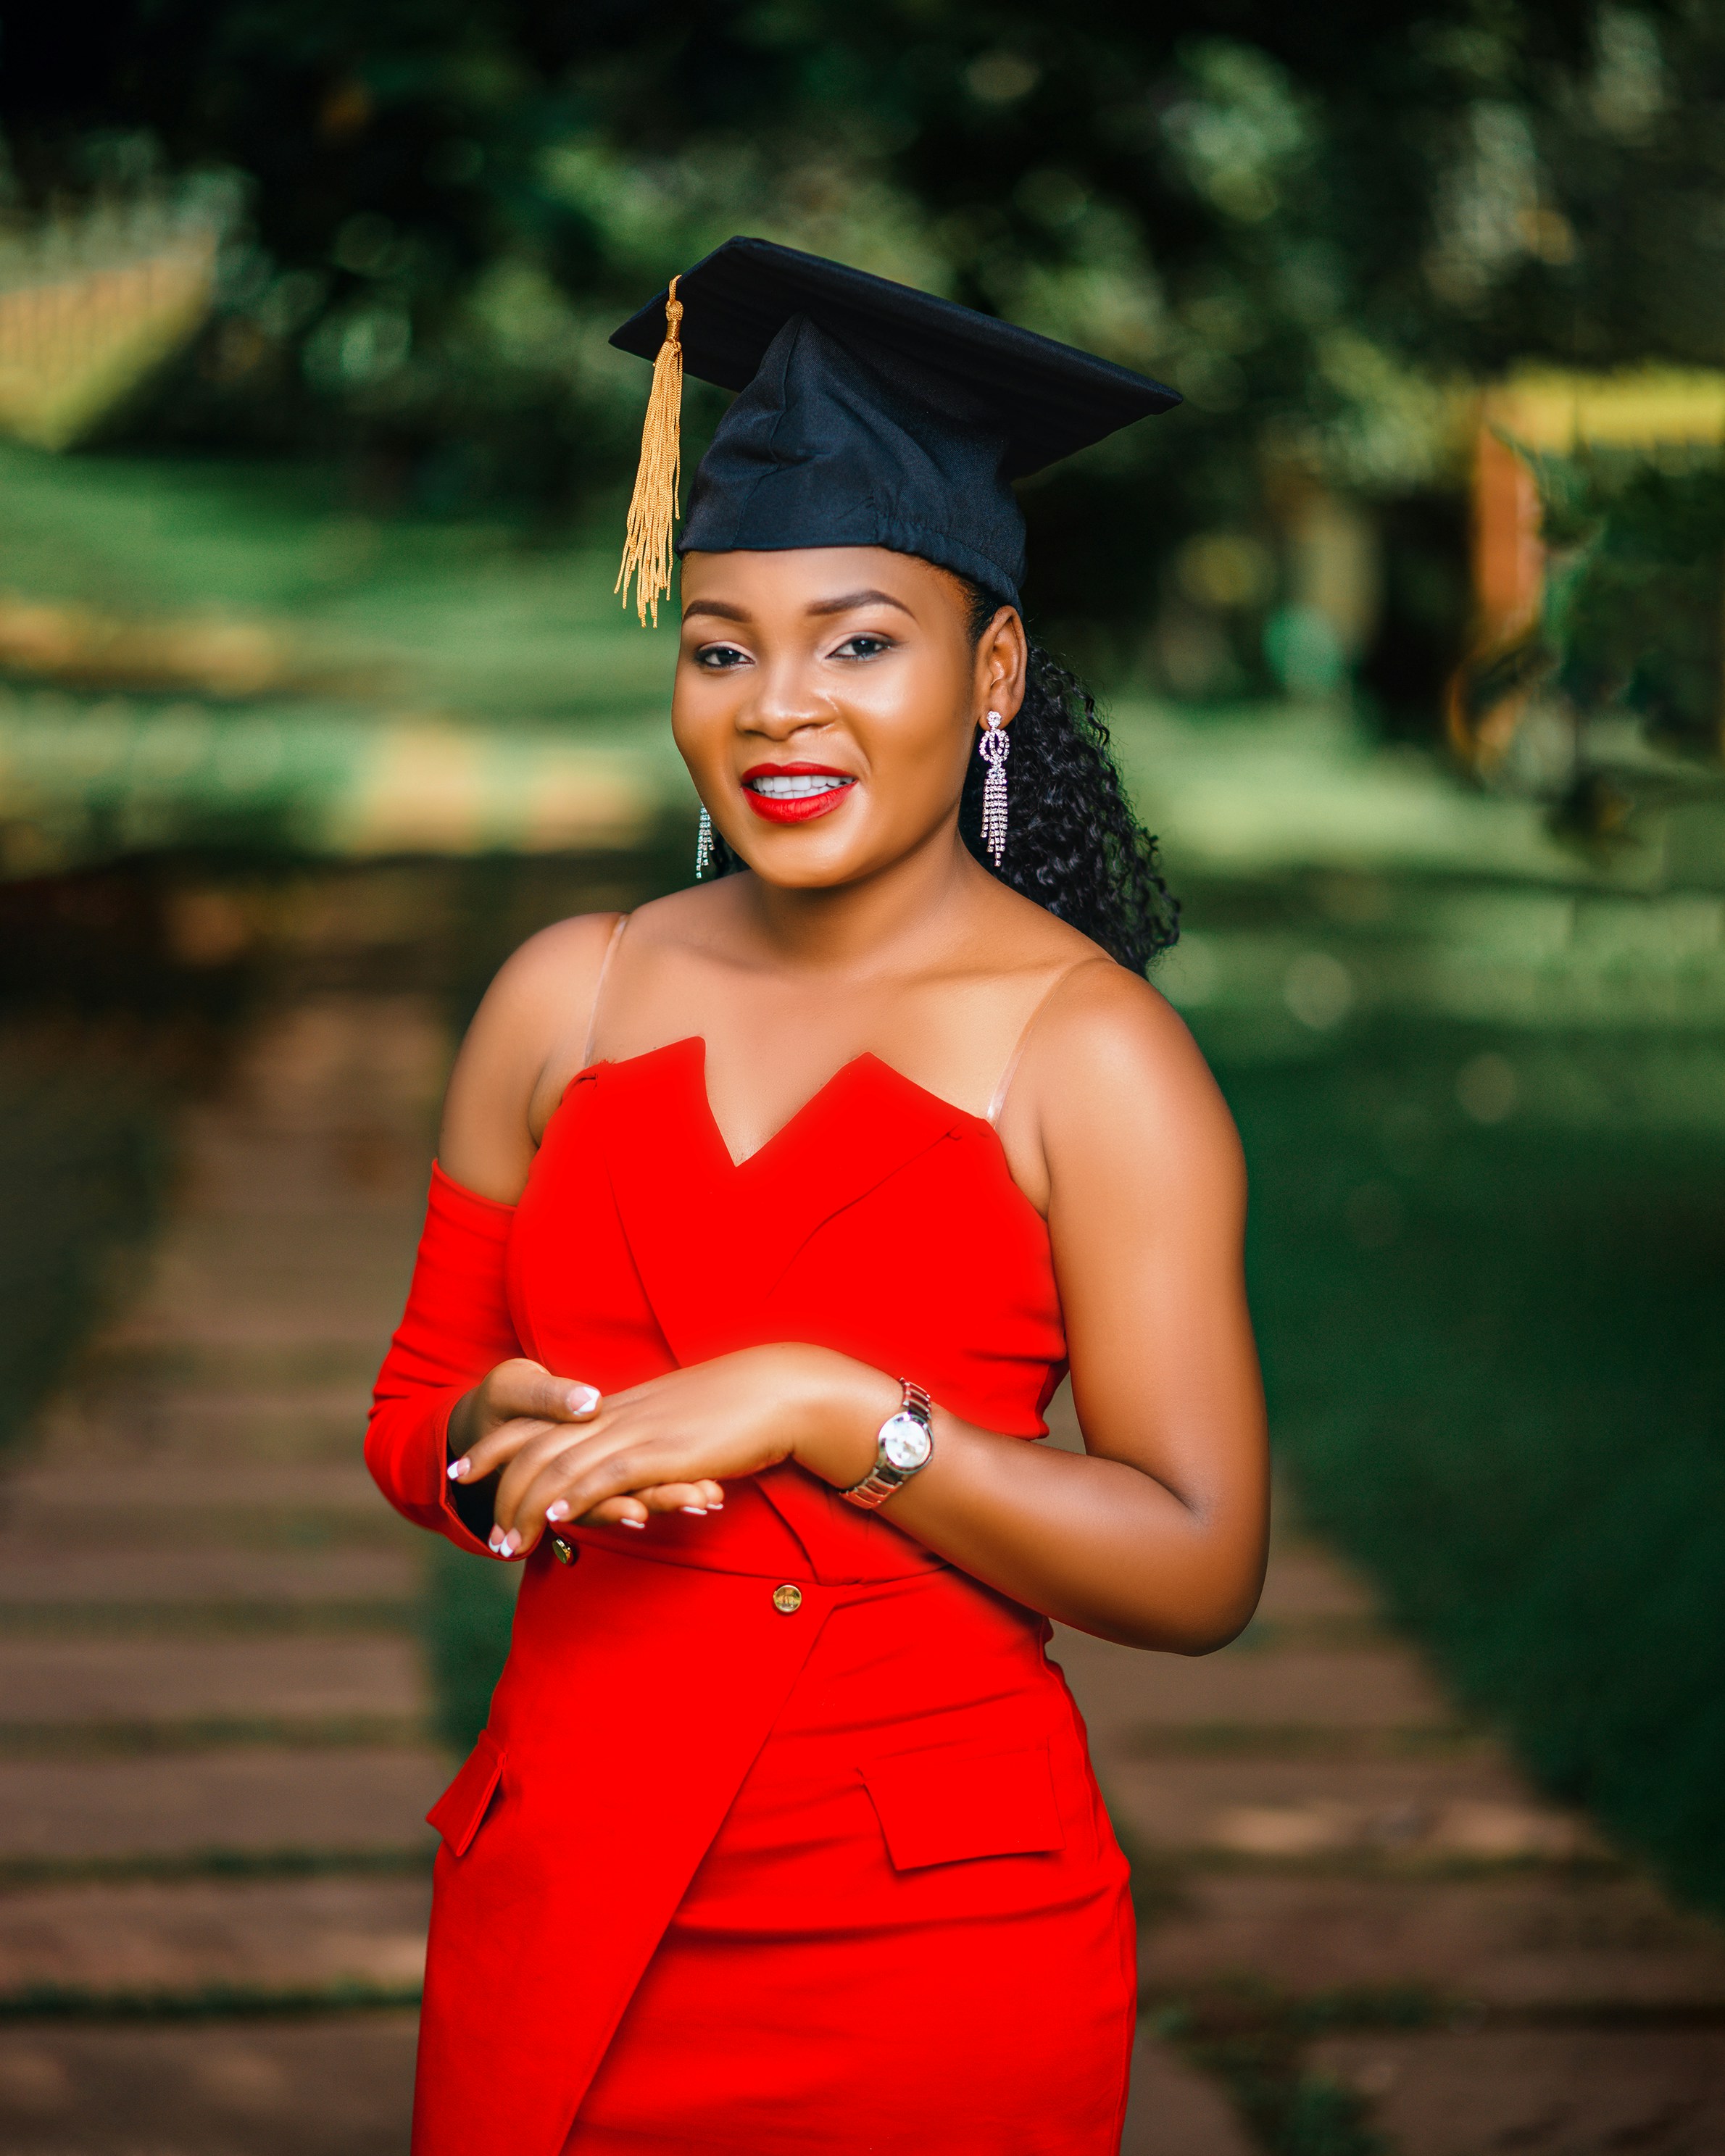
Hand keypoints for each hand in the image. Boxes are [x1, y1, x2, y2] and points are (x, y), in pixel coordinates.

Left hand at [462, 1344, 891, 1559]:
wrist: (780, 1388)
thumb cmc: (738, 1410)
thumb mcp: (679, 1424)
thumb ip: (648, 1443)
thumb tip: (631, 1471)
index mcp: (617, 1407)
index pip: (537, 1422)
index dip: (494, 1446)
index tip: (462, 1471)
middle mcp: (616, 1416)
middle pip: (536, 1449)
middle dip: (500, 1491)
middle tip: (483, 1534)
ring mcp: (637, 1433)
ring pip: (562, 1468)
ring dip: (526, 1510)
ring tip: (505, 1545)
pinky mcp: (662, 1452)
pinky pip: (605, 1476)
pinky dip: (573, 1498)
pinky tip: (553, 1519)